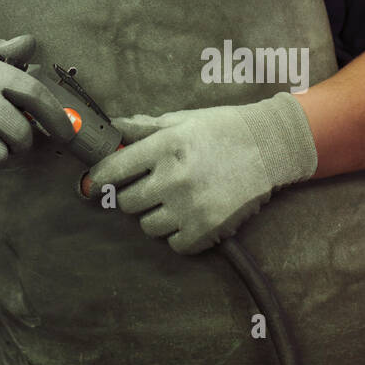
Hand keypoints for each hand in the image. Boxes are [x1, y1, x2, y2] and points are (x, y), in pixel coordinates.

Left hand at [80, 93, 317, 254]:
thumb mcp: (182, 120)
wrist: (269, 148)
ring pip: (147, 226)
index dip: (99, 176)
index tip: (95, 180)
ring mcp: (190, 207)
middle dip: (130, 195)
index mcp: (165, 146)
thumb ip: (145, 127)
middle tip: (144, 187)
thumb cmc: (223, 129)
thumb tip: (114, 126)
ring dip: (152, 216)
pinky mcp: (208, 229)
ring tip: (168, 202)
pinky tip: (185, 217)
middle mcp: (174, 178)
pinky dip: (176, 234)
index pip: (115, 168)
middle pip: (126, 202)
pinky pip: (173, 243)